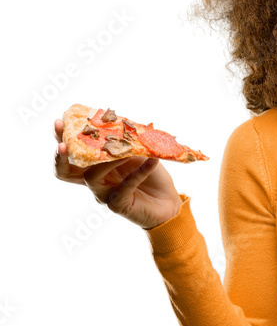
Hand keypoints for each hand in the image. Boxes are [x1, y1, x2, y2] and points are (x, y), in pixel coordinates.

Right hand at [54, 117, 183, 229]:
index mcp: (95, 166)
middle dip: (61, 156)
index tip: (58, 123)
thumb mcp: (138, 154)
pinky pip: (124, 186)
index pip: (71, 154)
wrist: (168, 202)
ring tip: (123, 149)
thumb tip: (122, 121)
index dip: (61, 140)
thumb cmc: (151, 176)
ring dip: (106, 160)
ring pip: (92, 176)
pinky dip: (139, 172)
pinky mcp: (118, 204)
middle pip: (66, 171)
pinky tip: (152, 161)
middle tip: (62, 143)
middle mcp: (94, 181)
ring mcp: (103, 194)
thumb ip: (126, 142)